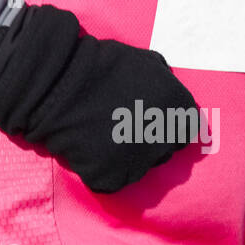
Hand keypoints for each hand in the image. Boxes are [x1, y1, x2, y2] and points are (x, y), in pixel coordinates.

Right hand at [27, 36, 199, 192]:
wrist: (59, 80)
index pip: (185, 131)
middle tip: (120, 128)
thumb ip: (168, 84)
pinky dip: (100, 171)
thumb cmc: (102, 66)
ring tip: (102, 137)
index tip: (146, 120)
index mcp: (179, 108)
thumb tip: (177, 102)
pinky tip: (88, 150)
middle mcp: (166, 136)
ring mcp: (139, 160)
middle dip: (147, 143)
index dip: (165, 127)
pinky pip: (111, 182)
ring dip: (125, 159)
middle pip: (164, 152)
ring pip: (139, 170)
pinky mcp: (112, 177)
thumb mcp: (148, 63)